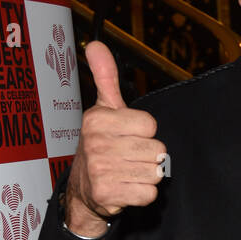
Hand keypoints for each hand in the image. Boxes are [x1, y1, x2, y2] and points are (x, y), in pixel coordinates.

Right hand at [65, 41, 166, 232]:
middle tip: (129, 157)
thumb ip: (106, 77)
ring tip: (128, 172)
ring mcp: (100, 171)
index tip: (128, 135)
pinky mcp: (107, 195)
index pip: (151, 125)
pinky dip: (143, 194)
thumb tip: (95, 44)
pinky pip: (149, 194)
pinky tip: (126, 188)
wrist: (83, 189)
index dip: (145, 132)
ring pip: (155, 172)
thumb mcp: (104, 109)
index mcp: (98, 120)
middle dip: (148, 156)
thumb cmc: (102, 144)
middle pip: (157, 150)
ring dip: (146, 175)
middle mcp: (96, 144)